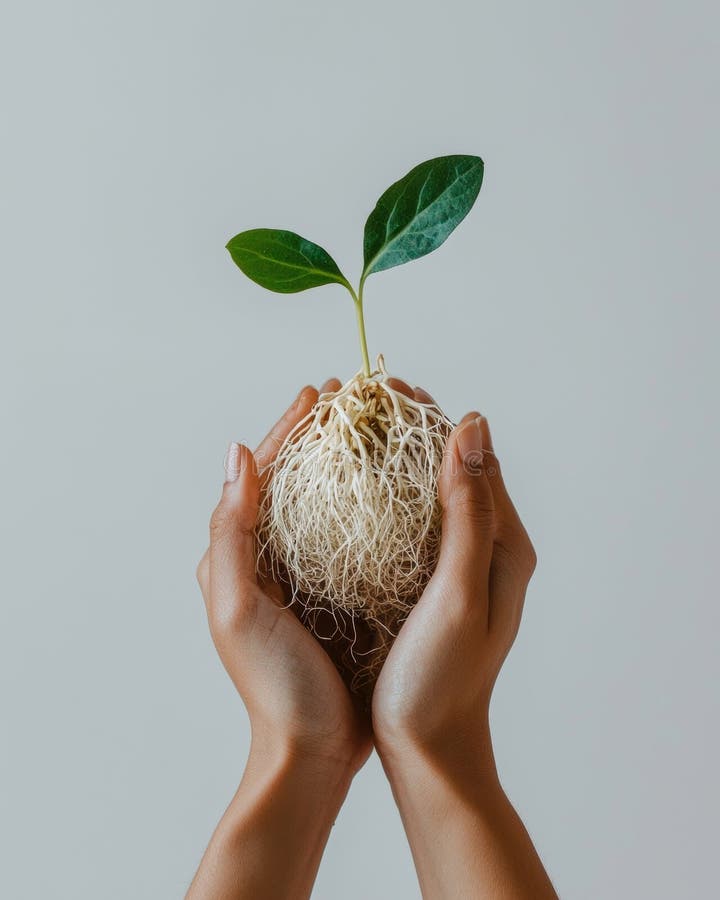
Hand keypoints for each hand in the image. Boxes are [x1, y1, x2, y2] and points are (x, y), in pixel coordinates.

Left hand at [196, 381, 371, 773]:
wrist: (309, 750)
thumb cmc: (273, 684)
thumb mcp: (236, 607)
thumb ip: (230, 532)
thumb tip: (238, 454)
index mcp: (238, 555)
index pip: (260, 473)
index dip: (289, 428)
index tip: (320, 393)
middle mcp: (267, 559)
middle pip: (295, 480)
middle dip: (322, 436)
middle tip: (356, 400)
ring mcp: (303, 576)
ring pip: (325, 504)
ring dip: (349, 464)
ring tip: (380, 431)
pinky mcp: (336, 594)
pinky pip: (351, 536)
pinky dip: (371, 507)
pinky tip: (399, 491)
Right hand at [372, 408, 536, 764]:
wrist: (431, 751)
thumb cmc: (443, 680)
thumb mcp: (459, 592)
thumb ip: (470, 511)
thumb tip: (471, 425)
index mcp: (505, 544)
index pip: (471, 455)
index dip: (429, 413)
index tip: (382, 385)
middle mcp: (488, 548)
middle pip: (450, 466)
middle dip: (406, 426)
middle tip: (358, 398)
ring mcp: (458, 567)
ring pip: (426, 492)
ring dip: (391, 457)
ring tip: (348, 429)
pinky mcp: (430, 585)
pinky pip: (409, 523)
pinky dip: (382, 496)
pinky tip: (346, 491)